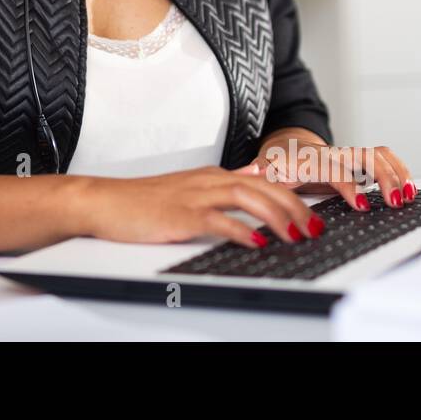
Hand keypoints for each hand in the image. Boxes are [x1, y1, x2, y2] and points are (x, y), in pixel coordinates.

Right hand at [77, 164, 326, 247]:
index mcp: (212, 176)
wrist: (105, 201)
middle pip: (263, 186)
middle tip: (315, 228)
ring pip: (247, 197)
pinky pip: (219, 220)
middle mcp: (208, 180)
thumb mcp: (185, 196)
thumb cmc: (142, 203)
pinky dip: (242, 231)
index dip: (292, 195)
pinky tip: (257, 243)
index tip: (312, 214)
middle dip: (295, 207)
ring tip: (296, 235)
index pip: (262, 180)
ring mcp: (195, 195)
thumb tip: (245, 212)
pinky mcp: (181, 214)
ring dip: (277, 216)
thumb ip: (216, 199)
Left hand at [243, 127, 416, 211]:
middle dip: (385, 178)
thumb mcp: (266, 170)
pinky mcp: (359, 159)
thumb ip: (258, 174)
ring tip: (409, 196)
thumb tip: (243, 174)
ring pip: (379, 155)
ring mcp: (349, 155)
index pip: (335, 171)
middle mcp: (334, 154)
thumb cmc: (280, 162)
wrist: (287, 146)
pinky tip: (410, 190)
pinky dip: (400, 171)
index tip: (362, 205)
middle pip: (365, 157)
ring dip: (397, 174)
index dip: (350, 187)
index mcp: (312, 159)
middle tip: (395, 201)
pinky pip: (385, 159)